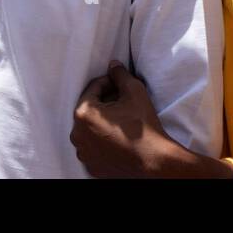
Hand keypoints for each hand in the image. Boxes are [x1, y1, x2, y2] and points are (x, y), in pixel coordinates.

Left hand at [71, 61, 186, 177]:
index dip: (108, 83)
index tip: (120, 85)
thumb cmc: (144, 127)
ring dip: (101, 122)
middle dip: (104, 103)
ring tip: (120, 120)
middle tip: (121, 102)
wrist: (154, 162)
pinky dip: (101, 140)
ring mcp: (83, 153)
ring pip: (89, 129)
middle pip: (89, 109)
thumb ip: (120, 75)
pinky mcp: (91, 166)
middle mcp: (77, 135)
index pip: (93, 89)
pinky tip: (117, 137)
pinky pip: (93, 147)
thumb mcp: (135, 92)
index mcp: (84, 114)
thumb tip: (113, 65)